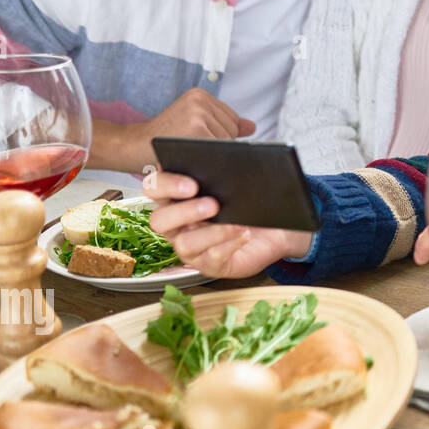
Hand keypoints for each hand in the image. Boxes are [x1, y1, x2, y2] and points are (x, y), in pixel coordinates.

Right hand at [92, 88, 256, 172]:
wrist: (134, 146)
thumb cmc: (164, 139)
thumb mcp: (193, 124)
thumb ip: (223, 123)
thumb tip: (252, 127)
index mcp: (200, 95)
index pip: (232, 120)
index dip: (220, 137)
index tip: (198, 141)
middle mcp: (200, 100)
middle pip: (232, 130)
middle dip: (219, 144)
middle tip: (191, 147)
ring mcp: (198, 113)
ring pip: (228, 140)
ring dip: (214, 152)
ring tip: (190, 152)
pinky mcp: (196, 127)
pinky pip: (220, 148)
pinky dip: (212, 159)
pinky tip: (193, 158)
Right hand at [145, 171, 311, 277]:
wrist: (274, 228)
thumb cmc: (249, 202)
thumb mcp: (236, 183)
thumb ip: (221, 172)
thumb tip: (224, 164)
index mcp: (176, 198)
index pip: (154, 188)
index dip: (166, 185)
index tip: (192, 184)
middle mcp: (176, 224)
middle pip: (159, 220)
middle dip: (184, 211)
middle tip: (213, 204)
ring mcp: (190, 247)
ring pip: (184, 244)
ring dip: (211, 232)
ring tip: (234, 223)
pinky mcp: (209, 264)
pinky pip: (211, 258)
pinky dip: (229, 244)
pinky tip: (244, 233)